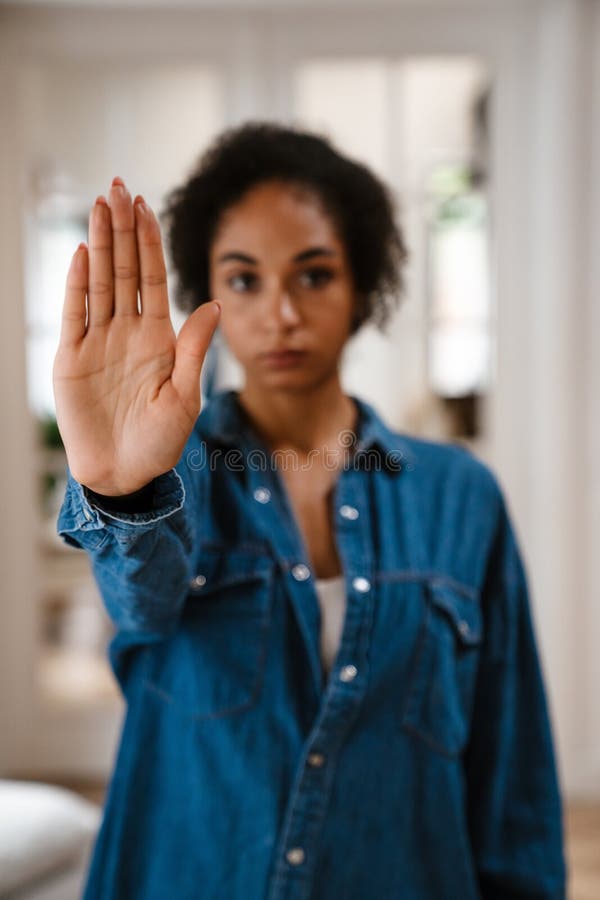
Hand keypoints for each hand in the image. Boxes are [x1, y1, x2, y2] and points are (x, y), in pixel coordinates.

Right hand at [53, 177, 220, 495]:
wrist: (124, 475)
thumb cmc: (160, 442)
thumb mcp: (185, 396)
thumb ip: (194, 349)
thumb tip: (214, 303)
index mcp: (158, 338)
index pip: (153, 279)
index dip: (149, 242)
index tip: (145, 205)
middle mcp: (127, 332)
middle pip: (124, 270)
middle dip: (122, 229)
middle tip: (118, 186)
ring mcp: (98, 342)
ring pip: (98, 282)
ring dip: (99, 244)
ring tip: (99, 205)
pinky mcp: (71, 359)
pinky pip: (74, 313)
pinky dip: (76, 284)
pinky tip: (80, 252)